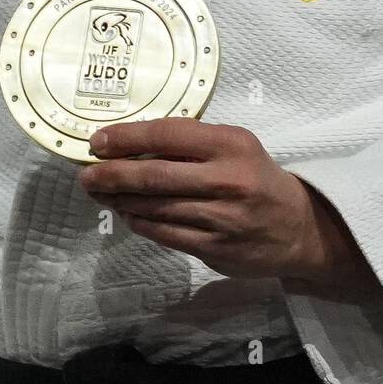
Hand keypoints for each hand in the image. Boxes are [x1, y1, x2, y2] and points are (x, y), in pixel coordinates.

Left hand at [79, 119, 335, 282]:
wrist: (297, 228)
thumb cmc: (257, 177)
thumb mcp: (236, 146)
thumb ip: (192, 144)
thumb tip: (131, 144)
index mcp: (231, 144)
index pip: (167, 135)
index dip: (127, 137)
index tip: (98, 141)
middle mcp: (227, 179)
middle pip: (154, 175)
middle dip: (112, 175)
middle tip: (86, 174)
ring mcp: (220, 218)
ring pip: (154, 208)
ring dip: (119, 200)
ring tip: (99, 191)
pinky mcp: (214, 248)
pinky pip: (163, 234)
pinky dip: (139, 222)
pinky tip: (126, 213)